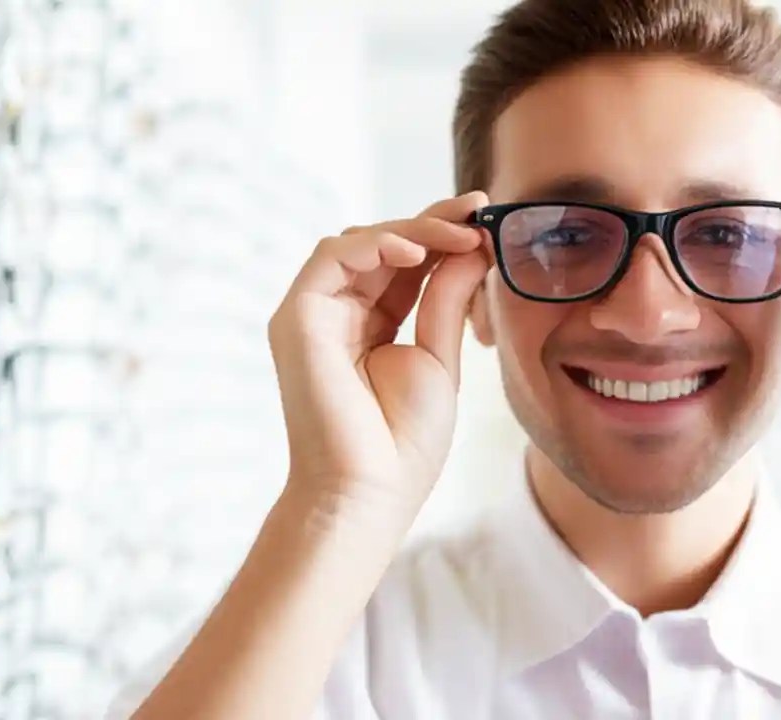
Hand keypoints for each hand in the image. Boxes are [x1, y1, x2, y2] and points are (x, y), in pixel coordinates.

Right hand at [269, 192, 490, 522]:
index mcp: (370, 325)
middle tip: (478, 210)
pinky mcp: (297, 318)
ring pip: (357, 241)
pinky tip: (418, 253)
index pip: (404, 264)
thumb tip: (474, 245)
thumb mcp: (438, 356)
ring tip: (460, 235)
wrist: (369, 492)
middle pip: (382, 245)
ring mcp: (314, 314)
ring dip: (412, 230)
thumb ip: (448, 299)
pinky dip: (375, 245)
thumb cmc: (403, 443)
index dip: (441, 235)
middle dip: (432, 222)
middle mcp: (338, 313)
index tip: (484, 215)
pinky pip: (330, 257)